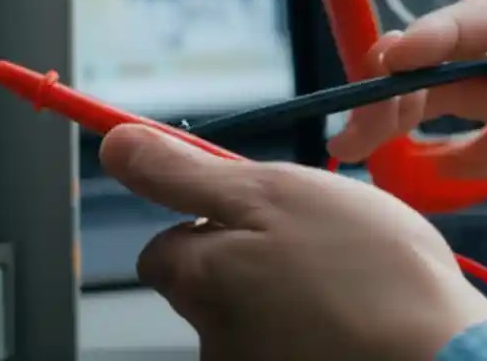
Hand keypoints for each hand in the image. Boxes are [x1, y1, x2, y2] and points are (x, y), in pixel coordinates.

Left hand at [100, 124, 486, 360]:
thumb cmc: (372, 275)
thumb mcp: (273, 193)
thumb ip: (186, 173)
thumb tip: (114, 145)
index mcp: (198, 280)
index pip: (166, 246)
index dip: (213, 220)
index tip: (263, 214)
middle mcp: (211, 340)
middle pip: (210, 285)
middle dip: (253, 262)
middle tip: (319, 248)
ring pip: (255, 317)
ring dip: (291, 297)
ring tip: (352, 288)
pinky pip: (292, 345)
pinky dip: (319, 333)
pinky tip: (360, 323)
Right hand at [330, 0, 486, 268]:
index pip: (483, 20)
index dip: (430, 36)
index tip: (386, 58)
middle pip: (447, 62)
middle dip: (396, 86)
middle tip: (355, 121)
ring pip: (441, 103)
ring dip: (395, 121)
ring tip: (351, 146)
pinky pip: (458, 153)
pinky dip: (426, 161)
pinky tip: (400, 172)